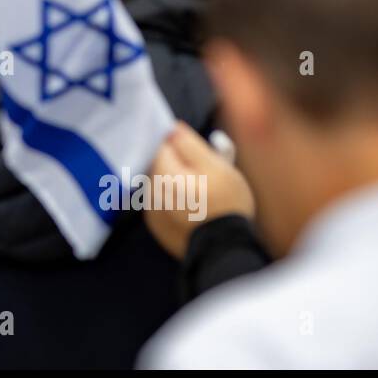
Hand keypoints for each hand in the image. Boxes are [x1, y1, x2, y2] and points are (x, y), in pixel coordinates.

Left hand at [144, 122, 255, 258]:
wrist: (226, 250)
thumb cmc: (227, 205)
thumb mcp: (217, 167)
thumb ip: (190, 144)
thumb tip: (172, 127)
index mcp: (163, 175)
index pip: (161, 144)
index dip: (179, 143)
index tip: (197, 151)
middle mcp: (150, 192)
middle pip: (159, 163)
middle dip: (179, 162)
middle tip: (205, 173)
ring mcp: (151, 210)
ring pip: (159, 182)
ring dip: (175, 180)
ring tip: (202, 192)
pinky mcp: (156, 225)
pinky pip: (160, 201)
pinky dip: (173, 198)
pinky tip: (193, 207)